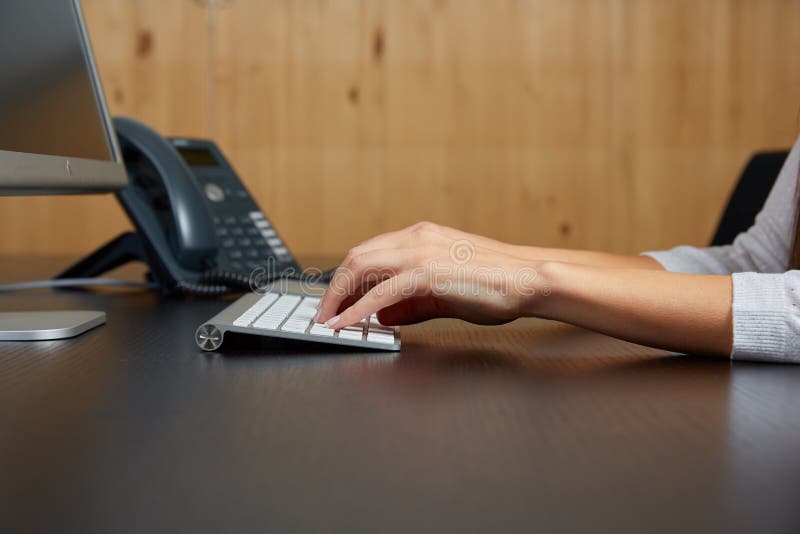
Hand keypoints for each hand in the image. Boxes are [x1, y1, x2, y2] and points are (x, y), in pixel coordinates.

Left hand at [315, 222, 545, 328]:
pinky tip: (346, 324)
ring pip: (361, 267)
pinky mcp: (427, 272)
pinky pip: (379, 292)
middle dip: (334, 286)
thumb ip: (411, 303)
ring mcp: (421, 252)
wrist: (530, 278)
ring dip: (338, 296)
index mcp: (421, 237)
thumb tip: (383, 315)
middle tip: (324, 312)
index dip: (347, 277)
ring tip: (328, 320)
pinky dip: (357, 309)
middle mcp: (416, 238)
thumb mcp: (445, 292)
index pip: (370, 252)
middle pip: (357, 256)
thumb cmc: (496, 284)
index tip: (335, 299)